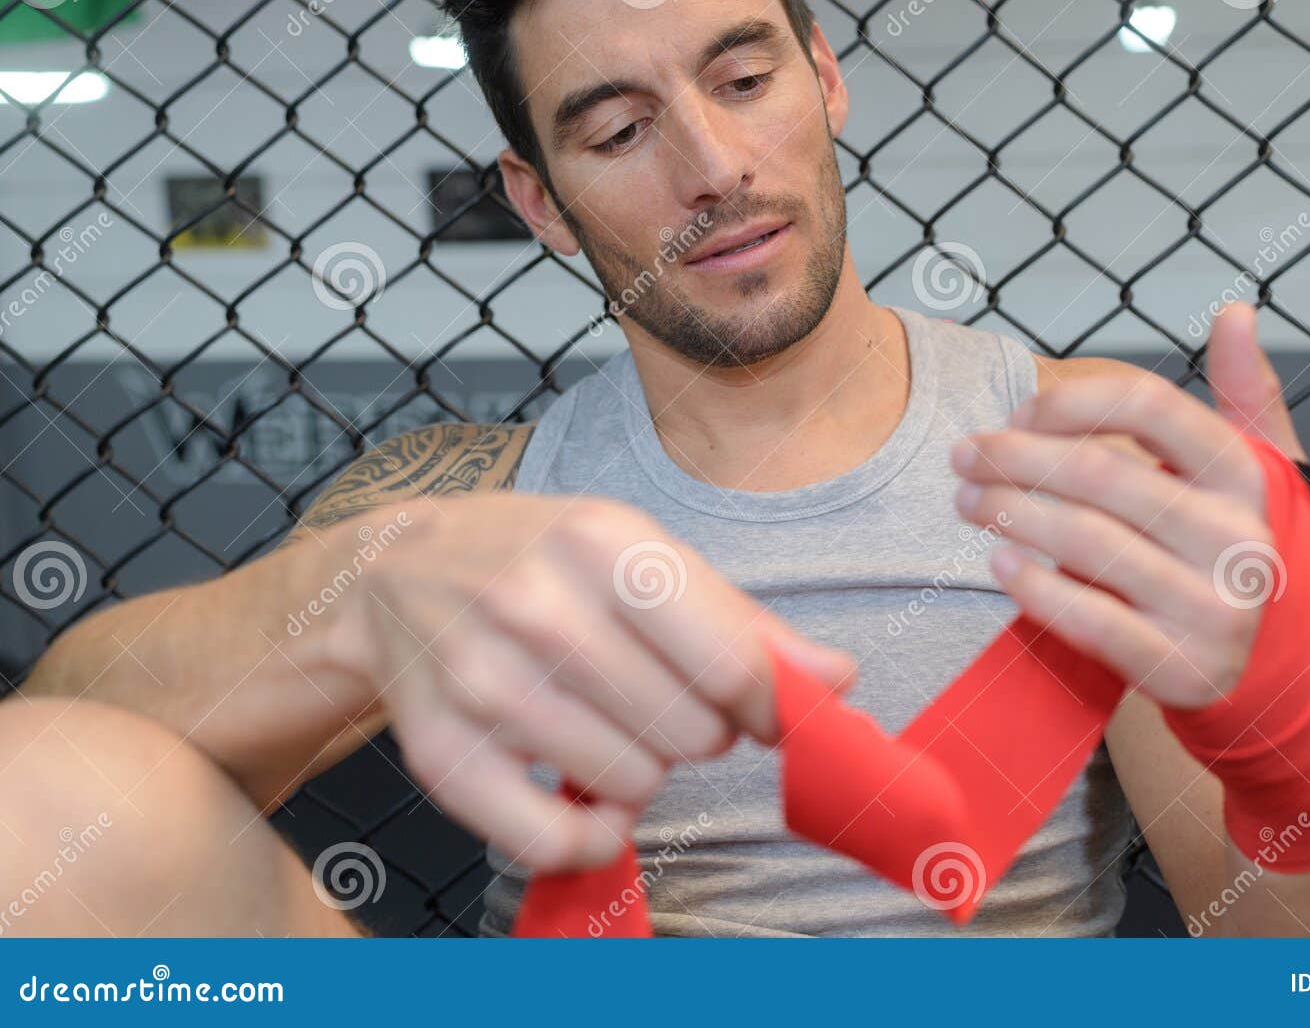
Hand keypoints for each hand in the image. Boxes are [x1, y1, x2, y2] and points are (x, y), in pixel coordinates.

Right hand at [319, 492, 855, 873]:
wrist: (395, 570)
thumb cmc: (542, 557)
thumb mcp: (642, 552)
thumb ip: (743, 621)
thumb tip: (840, 679)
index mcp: (603, 543)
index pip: (731, 667)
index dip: (766, 706)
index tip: (758, 709)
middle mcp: (536, 607)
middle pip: (690, 733)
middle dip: (697, 731)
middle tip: (658, 699)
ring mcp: (483, 684)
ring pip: (633, 785)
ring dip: (641, 772)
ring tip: (607, 725)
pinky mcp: (443, 753)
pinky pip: (553, 841)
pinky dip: (590, 838)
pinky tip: (588, 802)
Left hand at [949, 302, 1304, 708]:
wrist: (1261, 669)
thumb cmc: (1224, 549)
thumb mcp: (1250, 470)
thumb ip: (1241, 391)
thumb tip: (1234, 311)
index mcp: (1245, 475)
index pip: (1149, 407)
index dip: (1070, 402)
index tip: (1018, 411)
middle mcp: (1238, 538)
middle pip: (1103, 474)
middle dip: (1017, 458)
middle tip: (963, 456)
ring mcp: (1214, 607)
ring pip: (1089, 544)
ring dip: (1011, 514)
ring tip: (966, 501)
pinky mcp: (1182, 667)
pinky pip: (1094, 621)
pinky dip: (1038, 589)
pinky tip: (999, 564)